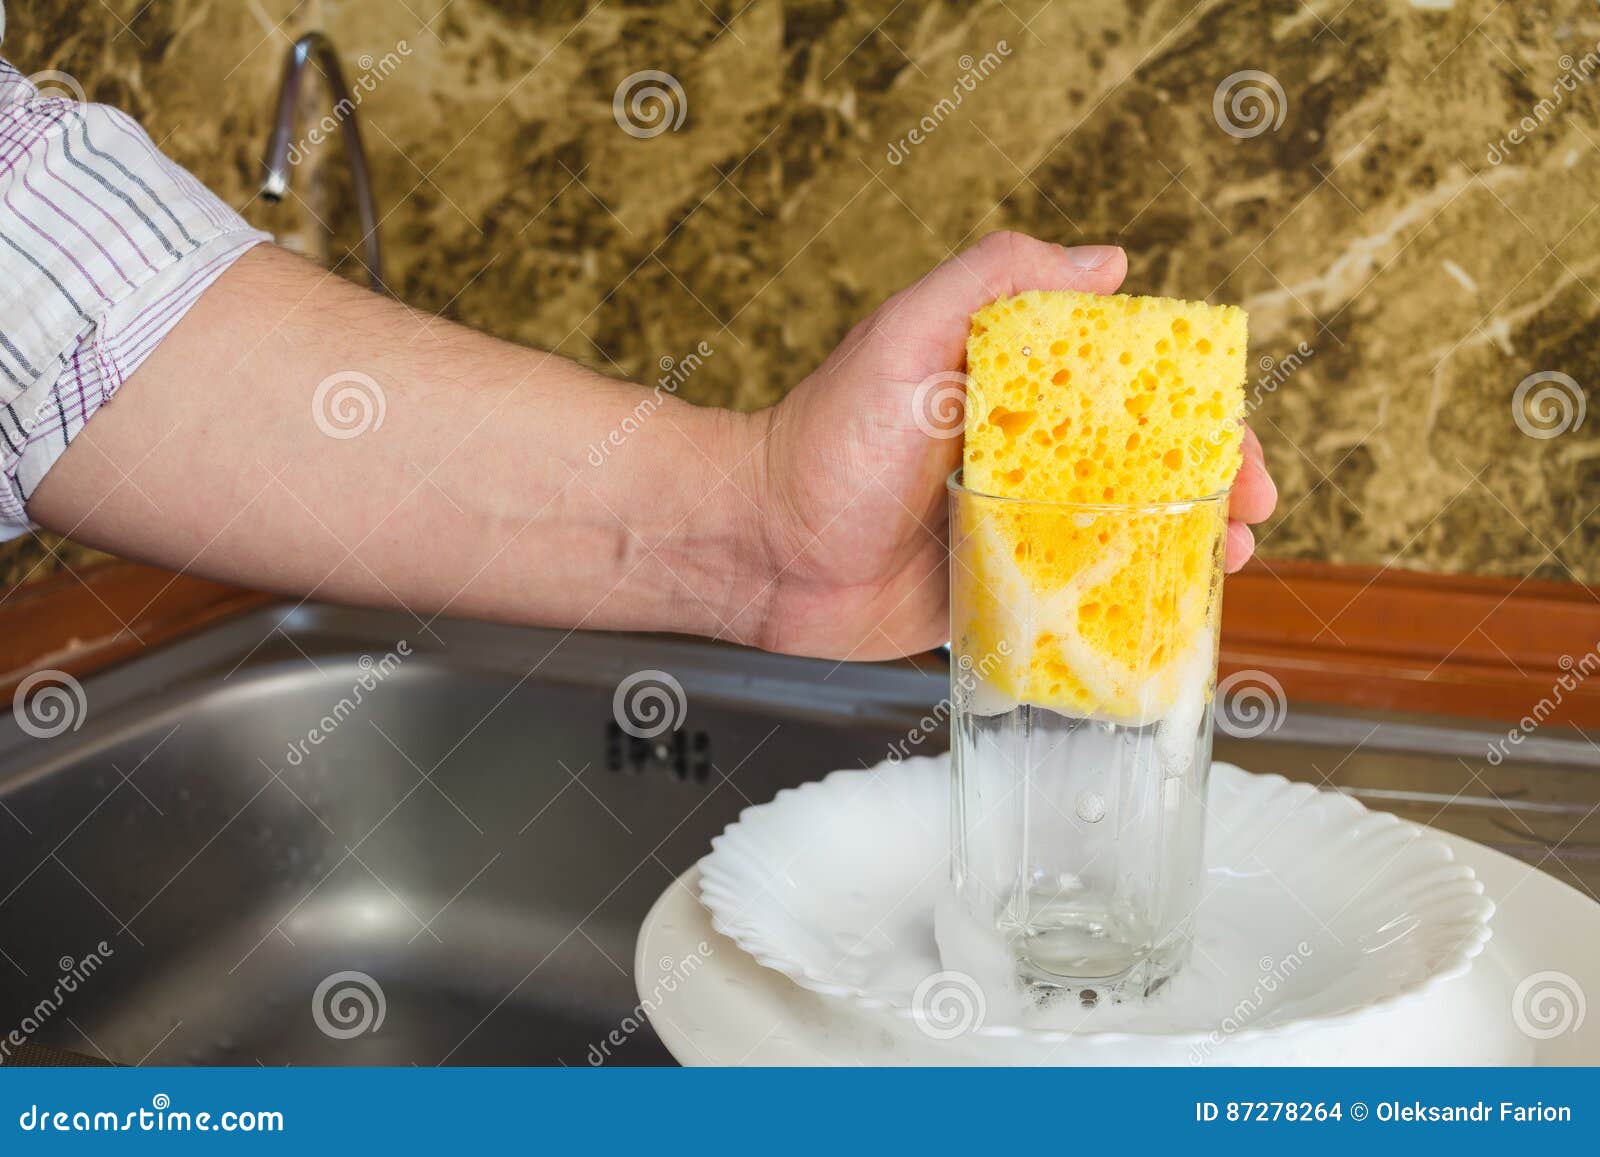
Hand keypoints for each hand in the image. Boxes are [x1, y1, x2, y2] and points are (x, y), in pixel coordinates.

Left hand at [747, 231, 1276, 660]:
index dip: (1199, 411)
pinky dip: (1126, 608)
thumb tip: (1107, 261)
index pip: (1132, 390)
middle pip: (1145, 467)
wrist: (759, 551)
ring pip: (1122, 535)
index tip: (1238, 439)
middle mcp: (1025, 456)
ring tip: (1228, 565)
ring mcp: (1014, 528)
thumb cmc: (823, 439)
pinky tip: (1166, 621)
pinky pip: (1074, 601)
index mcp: (1015, 389)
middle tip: (1251, 517)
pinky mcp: (995, 593)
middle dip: (1213, 487)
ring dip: (1186, 547)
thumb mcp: (904, 336)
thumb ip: (991, 281)